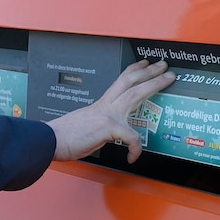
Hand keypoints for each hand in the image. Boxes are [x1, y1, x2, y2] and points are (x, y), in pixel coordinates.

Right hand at [47, 59, 173, 162]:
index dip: (135, 70)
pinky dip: (135, 147)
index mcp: (102, 104)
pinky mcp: (108, 128)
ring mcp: (108, 114)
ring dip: (154, 83)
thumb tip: (108, 131)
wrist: (51, 140)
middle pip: (132, 81)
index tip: (145, 64)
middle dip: (150, 71)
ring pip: (135, 93)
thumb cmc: (65, 137)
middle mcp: (106, 105)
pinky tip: (133, 156)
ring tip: (168, 79)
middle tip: (164, 64)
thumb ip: (100, 123)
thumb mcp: (86, 124)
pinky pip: (131, 137)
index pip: (121, 81)